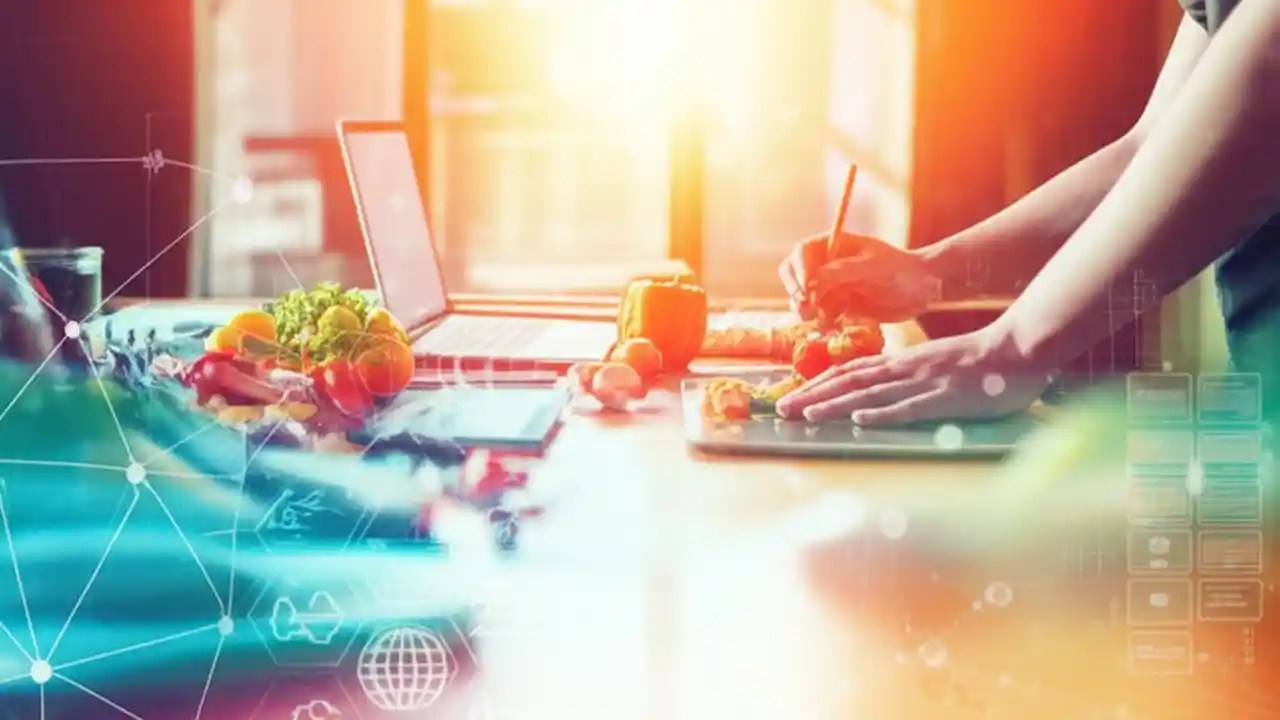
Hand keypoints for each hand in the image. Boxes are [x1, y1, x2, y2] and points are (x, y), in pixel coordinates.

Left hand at [775, 325, 1052, 424]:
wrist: (1019, 347)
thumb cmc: (980, 360)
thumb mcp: (935, 363)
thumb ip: (908, 375)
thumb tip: (880, 389)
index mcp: (903, 362)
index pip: (851, 371)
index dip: (819, 384)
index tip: (794, 397)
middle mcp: (905, 369)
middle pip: (850, 381)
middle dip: (813, 396)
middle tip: (782, 411)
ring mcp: (924, 383)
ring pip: (870, 394)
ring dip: (835, 405)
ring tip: (806, 416)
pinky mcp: (945, 398)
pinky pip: (909, 407)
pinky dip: (882, 414)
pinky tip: (860, 420)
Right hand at [778, 233, 938, 321]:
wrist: (921, 291)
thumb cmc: (902, 270)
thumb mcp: (876, 267)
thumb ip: (847, 270)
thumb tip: (816, 276)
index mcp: (834, 245)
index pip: (803, 252)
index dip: (799, 269)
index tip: (807, 288)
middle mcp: (827, 263)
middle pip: (794, 273)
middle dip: (795, 290)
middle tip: (805, 307)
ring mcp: (830, 285)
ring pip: (802, 295)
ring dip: (803, 307)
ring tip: (816, 318)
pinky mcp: (836, 305)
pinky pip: (817, 313)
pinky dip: (819, 319)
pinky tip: (834, 322)